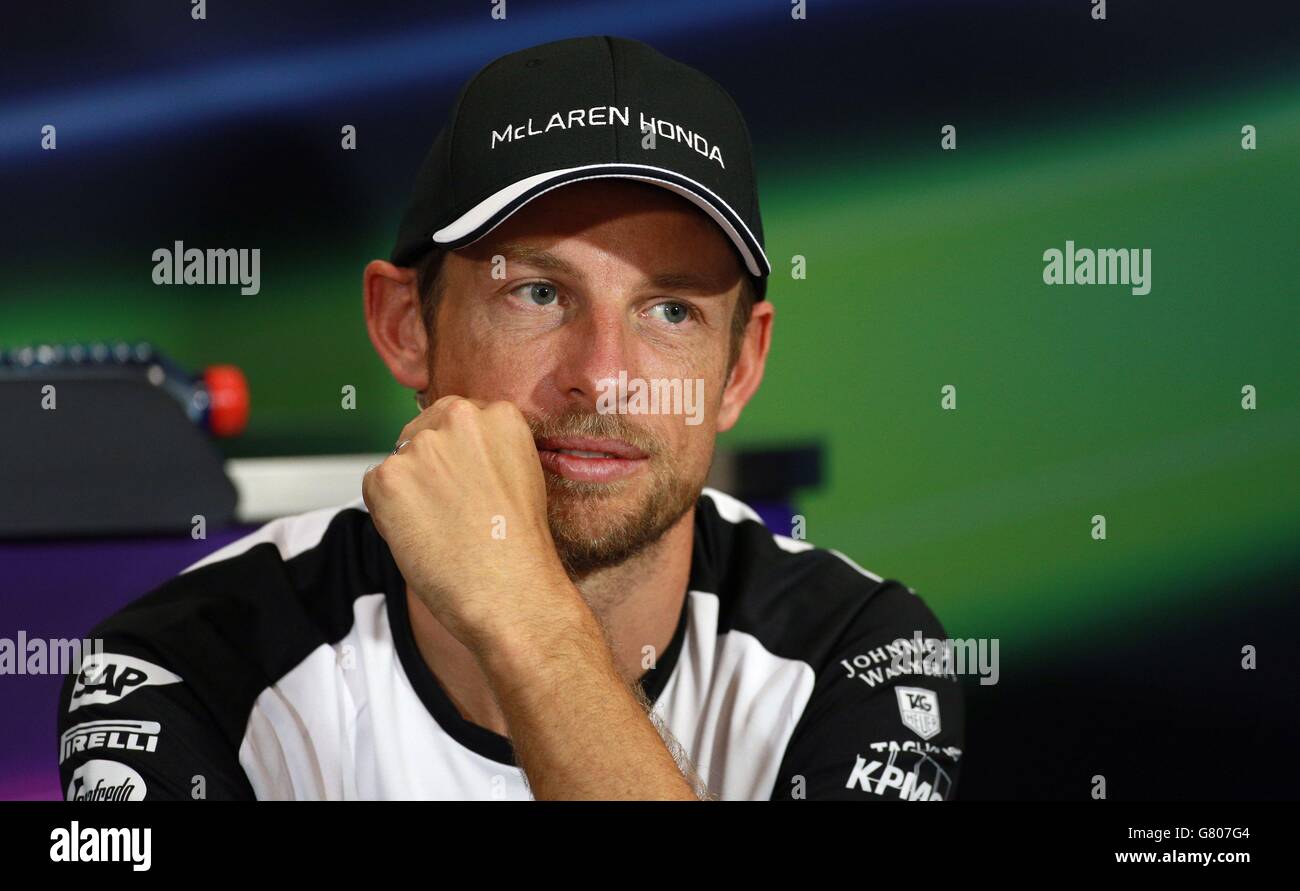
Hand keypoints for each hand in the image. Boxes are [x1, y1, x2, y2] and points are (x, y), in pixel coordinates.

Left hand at [362, 395, 576, 647]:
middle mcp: (458, 418)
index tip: (464, 480)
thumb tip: (449, 455)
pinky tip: (420, 536)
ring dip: (409, 490)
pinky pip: (375, 488)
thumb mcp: (522, 475)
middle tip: (448, 508)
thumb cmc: (521, 547)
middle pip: (424, 432)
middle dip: (429, 465)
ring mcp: (420, 446)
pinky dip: (388, 513)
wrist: (510, 591)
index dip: (456, 454)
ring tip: (439, 527)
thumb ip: (487, 451)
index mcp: (499, 414)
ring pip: (399, 462)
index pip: (458, 418)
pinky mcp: (387, 477)